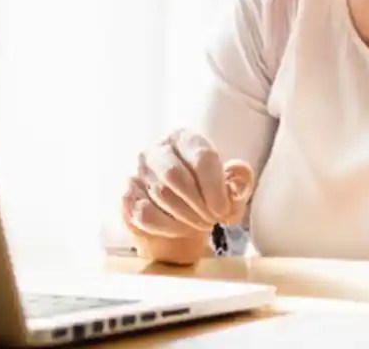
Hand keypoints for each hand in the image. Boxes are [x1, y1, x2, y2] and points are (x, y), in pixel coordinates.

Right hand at [120, 130, 254, 264]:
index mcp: (186, 138)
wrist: (185, 219)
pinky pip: (144, 213)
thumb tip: (236, 172)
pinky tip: (181, 230)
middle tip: (212, 221)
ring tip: (201, 226)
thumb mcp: (233, 187)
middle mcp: (158, 149)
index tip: (224, 210)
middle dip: (198, 203)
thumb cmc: (211, 195)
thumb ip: (241, 178)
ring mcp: (138, 171)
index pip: (201, 157)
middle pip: (176, 175)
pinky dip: (167, 226)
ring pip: (160, 194)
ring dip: (185, 217)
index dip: (215, 187)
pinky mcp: (127, 195)